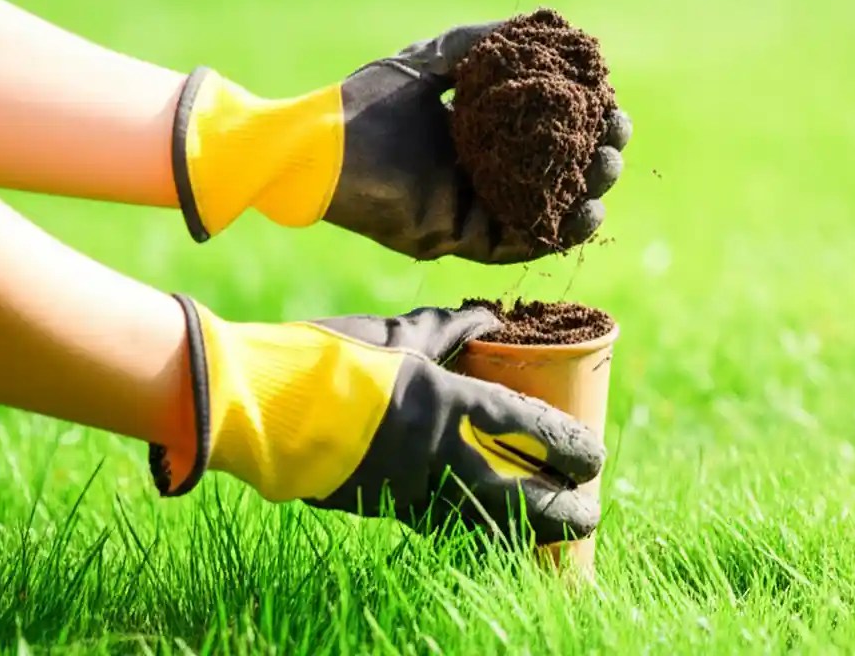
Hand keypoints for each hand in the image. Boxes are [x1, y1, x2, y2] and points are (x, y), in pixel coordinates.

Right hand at [151, 299, 604, 542]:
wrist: (260, 404)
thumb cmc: (328, 357)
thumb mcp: (394, 332)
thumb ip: (448, 330)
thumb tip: (492, 315)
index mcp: (443, 402)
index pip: (524, 427)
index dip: (566, 444)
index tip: (595, 455)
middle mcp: (434, 453)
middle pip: (516, 496)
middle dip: (561, 511)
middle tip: (592, 515)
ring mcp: (406, 487)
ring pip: (483, 524)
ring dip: (525, 533)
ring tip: (555, 536)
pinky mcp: (381, 506)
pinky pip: (443, 528)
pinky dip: (476, 534)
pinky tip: (496, 538)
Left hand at [326, 22, 632, 263]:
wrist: (320, 144)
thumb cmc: (365, 102)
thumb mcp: (434, 58)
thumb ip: (484, 42)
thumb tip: (547, 24)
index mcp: (479, 136)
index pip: (548, 134)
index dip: (586, 121)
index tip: (612, 103)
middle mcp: (481, 176)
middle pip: (557, 174)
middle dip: (597, 156)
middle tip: (615, 137)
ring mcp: (472, 210)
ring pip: (546, 213)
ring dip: (586, 195)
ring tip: (608, 170)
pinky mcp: (459, 239)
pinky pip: (518, 245)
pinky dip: (556, 232)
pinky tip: (588, 211)